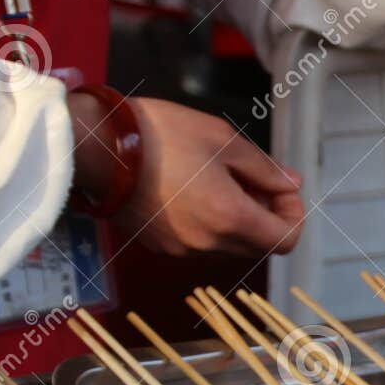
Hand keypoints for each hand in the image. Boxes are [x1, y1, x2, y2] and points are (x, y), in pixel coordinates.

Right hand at [73, 97, 303, 257]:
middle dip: (266, 215)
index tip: (281, 188)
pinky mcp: (160, 246)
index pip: (286, 240)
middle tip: (251, 178)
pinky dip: (211, 225)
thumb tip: (292, 184)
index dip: (292, 215)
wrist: (92, 146)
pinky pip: (201, 244)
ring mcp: (182, 249)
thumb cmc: (160, 135)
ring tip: (219, 179)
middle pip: (260, 246)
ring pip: (231, 246)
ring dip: (238, 220)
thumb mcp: (223, 140)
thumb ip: (265, 169)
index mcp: (230, 219)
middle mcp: (209, 245)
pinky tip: (193, 190)